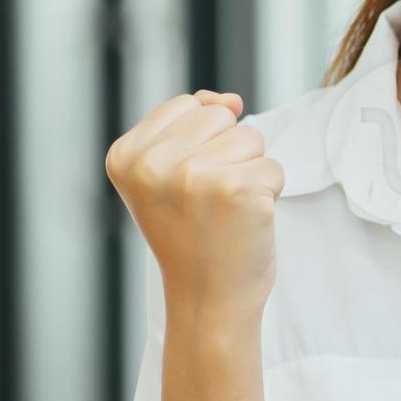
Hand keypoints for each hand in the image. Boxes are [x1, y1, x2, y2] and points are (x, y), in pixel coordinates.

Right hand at [105, 90, 283, 318]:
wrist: (209, 301)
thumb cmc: (194, 236)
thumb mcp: (171, 174)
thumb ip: (192, 124)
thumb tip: (230, 99)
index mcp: (126, 156)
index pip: (188, 106)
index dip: (201, 144)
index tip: (186, 189)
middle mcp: (153, 164)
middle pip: (220, 116)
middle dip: (228, 153)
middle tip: (210, 203)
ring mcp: (193, 176)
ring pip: (251, 137)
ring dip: (250, 172)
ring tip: (226, 212)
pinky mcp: (237, 189)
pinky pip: (274, 167)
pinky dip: (270, 193)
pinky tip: (246, 222)